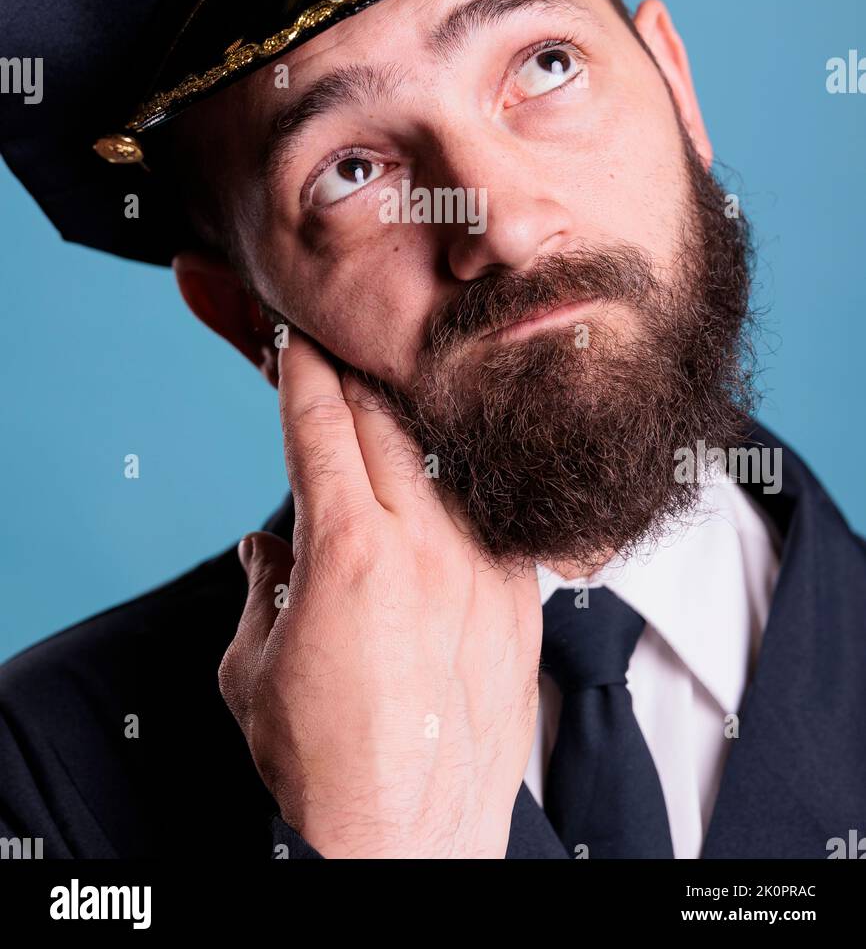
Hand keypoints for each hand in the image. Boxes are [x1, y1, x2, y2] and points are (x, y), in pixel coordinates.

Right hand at [218, 330, 542, 858]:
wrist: (411, 845)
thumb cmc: (323, 768)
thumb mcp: (252, 672)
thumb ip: (259, 589)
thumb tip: (264, 548)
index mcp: (347, 555)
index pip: (319, 427)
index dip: (302, 373)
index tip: (295, 341)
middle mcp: (424, 547)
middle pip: (386, 422)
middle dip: (353, 379)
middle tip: (336, 356)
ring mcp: (482, 569)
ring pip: (446, 456)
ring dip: (411, 424)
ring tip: (392, 405)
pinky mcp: (521, 599)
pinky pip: (492, 513)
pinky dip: (462, 486)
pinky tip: (447, 479)